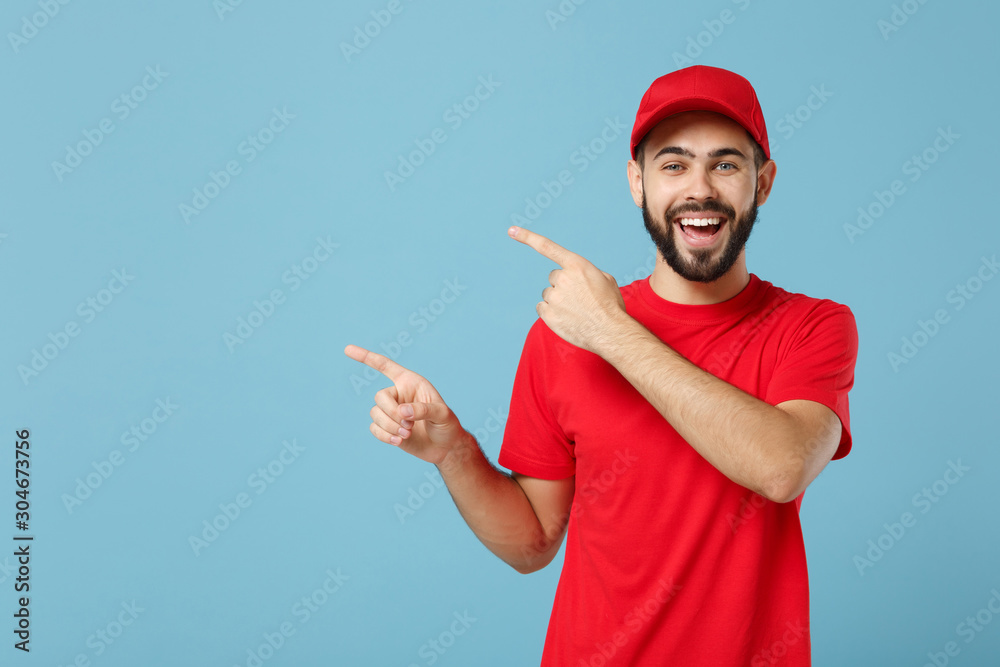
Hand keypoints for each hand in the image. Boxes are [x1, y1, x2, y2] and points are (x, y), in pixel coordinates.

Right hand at [344, 344, 468, 467]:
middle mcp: (398, 394)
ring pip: (375, 414)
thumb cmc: (447, 426)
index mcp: (410, 382)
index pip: (385, 366)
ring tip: (408, 433)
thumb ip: (424, 410)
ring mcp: (391, 411)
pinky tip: (399, 441)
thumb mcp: (442, 414)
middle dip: (391, 412)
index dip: (366, 357)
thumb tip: (402, 411)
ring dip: (390, 426)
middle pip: (379, 396)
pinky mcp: (387, 428)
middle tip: (409, 425)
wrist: (445, 447)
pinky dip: (385, 436)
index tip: (347, 349)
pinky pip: (374, 428)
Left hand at [508, 226, 628, 353]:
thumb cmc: (610, 306)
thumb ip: (585, 272)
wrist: (610, 332)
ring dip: (558, 300)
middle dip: (563, 285)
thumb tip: (576, 277)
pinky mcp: (548, 315)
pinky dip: (551, 313)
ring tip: (576, 310)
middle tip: (579, 298)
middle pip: (553, 278)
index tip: (511, 230)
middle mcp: (562, 278)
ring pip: (548, 294)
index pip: (547, 247)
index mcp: (577, 265)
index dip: (528, 237)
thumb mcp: (605, 279)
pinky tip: (566, 318)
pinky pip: (542, 308)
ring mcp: (554, 297)